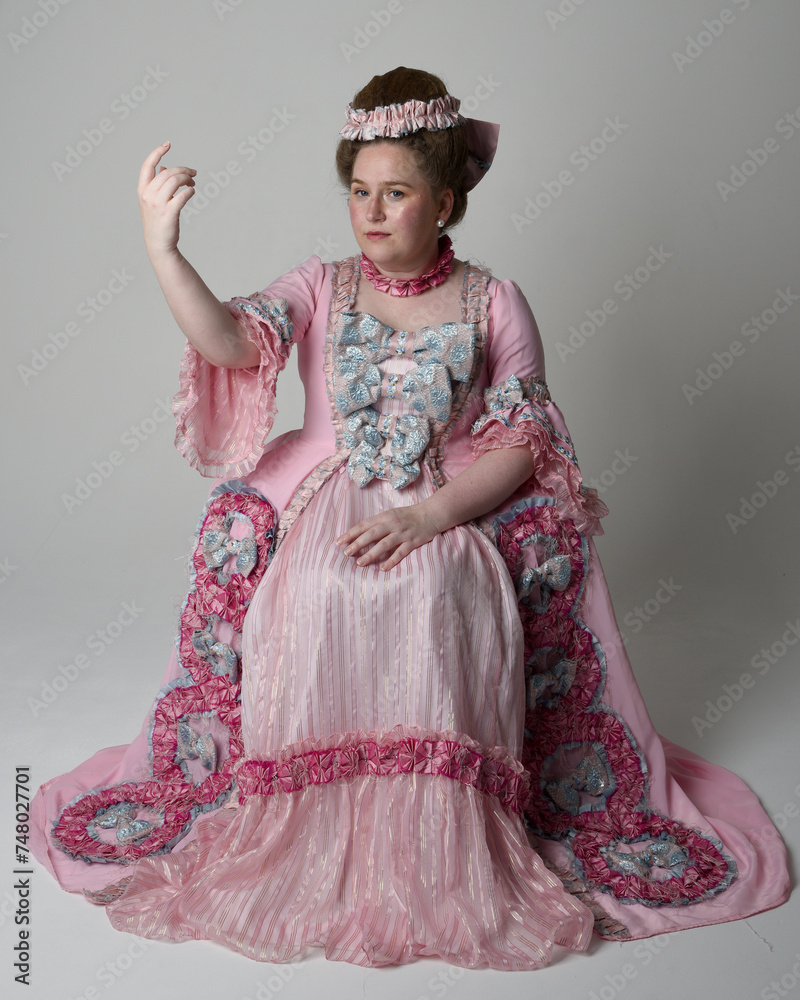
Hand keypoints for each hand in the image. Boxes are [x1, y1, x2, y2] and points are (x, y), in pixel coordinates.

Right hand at [136, 142, 195, 260]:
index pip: (148, 165)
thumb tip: (164, 169)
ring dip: (187, 178)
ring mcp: (158, 204)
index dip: (157, 152)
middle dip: (183, 170)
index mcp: (142, 189)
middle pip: (168, 172)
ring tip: (193, 182)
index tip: (168, 144)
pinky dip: (189, 191)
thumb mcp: (152, 201)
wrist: (158, 244)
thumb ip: (157, 185)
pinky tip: (192, 192)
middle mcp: (148, 195)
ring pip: (175, 181)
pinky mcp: (169, 213)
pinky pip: (182, 195)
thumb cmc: (157, 221)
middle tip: (193, 173)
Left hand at [336, 503, 442, 570]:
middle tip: (346, 553)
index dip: (351, 534)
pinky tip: (383, 568)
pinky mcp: (413, 542)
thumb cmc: (407, 516)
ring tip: (360, 563)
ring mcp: (403, 533)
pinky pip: (401, 552)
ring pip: (385, 544)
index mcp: (385, 516)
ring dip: (371, 554)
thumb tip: (358, 535)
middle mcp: (392, 524)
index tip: (339, 542)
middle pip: (372, 534)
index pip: (364, 525)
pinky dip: (392, 560)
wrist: (431, 514)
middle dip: (358, 544)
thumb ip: (377, 524)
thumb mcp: (391, 515)